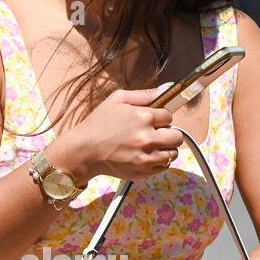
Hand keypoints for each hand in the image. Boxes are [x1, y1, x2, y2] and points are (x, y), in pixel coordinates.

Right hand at [47, 85, 183, 183]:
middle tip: (154, 133)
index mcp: (143, 117)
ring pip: (172, 153)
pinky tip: (144, 155)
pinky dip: (158, 161)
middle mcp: (147, 138)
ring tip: (149, 146)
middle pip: (176, 136)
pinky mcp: (143, 172)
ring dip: (164, 148)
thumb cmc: (98, 123)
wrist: (83, 150)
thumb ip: (144, 94)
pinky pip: (164, 166)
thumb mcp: (117, 100)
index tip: (151, 120)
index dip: (160, 117)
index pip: (169, 116)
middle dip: (168, 133)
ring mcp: (146, 157)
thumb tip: (167, 88)